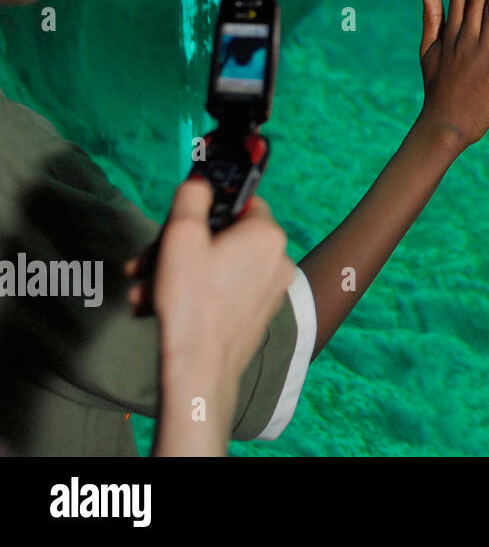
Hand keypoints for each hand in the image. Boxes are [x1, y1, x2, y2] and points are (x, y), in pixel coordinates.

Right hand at [128, 178, 296, 381]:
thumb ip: (191, 198)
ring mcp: (270, 290)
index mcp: (268, 235)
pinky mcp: (258, 314)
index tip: (181, 220)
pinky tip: (158, 306)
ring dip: (177, 273)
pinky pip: (223, 292)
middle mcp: (278, 260)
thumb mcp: (181, 236)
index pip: (242, 201)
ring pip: (218, 267)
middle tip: (147, 260)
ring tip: (145, 289)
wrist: (199, 370)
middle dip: (179, 247)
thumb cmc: (190, 301)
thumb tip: (200, 182)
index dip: (207, 207)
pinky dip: (193, 294)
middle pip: (225, 237)